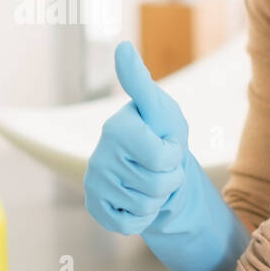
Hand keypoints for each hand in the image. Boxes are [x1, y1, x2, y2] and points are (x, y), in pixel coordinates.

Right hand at [83, 41, 187, 234]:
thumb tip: (121, 46)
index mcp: (117, 127)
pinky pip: (131, 224)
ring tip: (151, 179)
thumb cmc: (160, 132)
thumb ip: (140, 82)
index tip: (166, 143)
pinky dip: (143, 216)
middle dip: (170, 178)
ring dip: (158, 197)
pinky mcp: (95, 207)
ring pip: (147, 206)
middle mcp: (99, 155)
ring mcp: (95, 182)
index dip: (175, 155)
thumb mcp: (160, 108)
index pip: (164, 159)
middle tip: (161, 165)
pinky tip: (138, 198)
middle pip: (158, 185)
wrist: (153, 168)